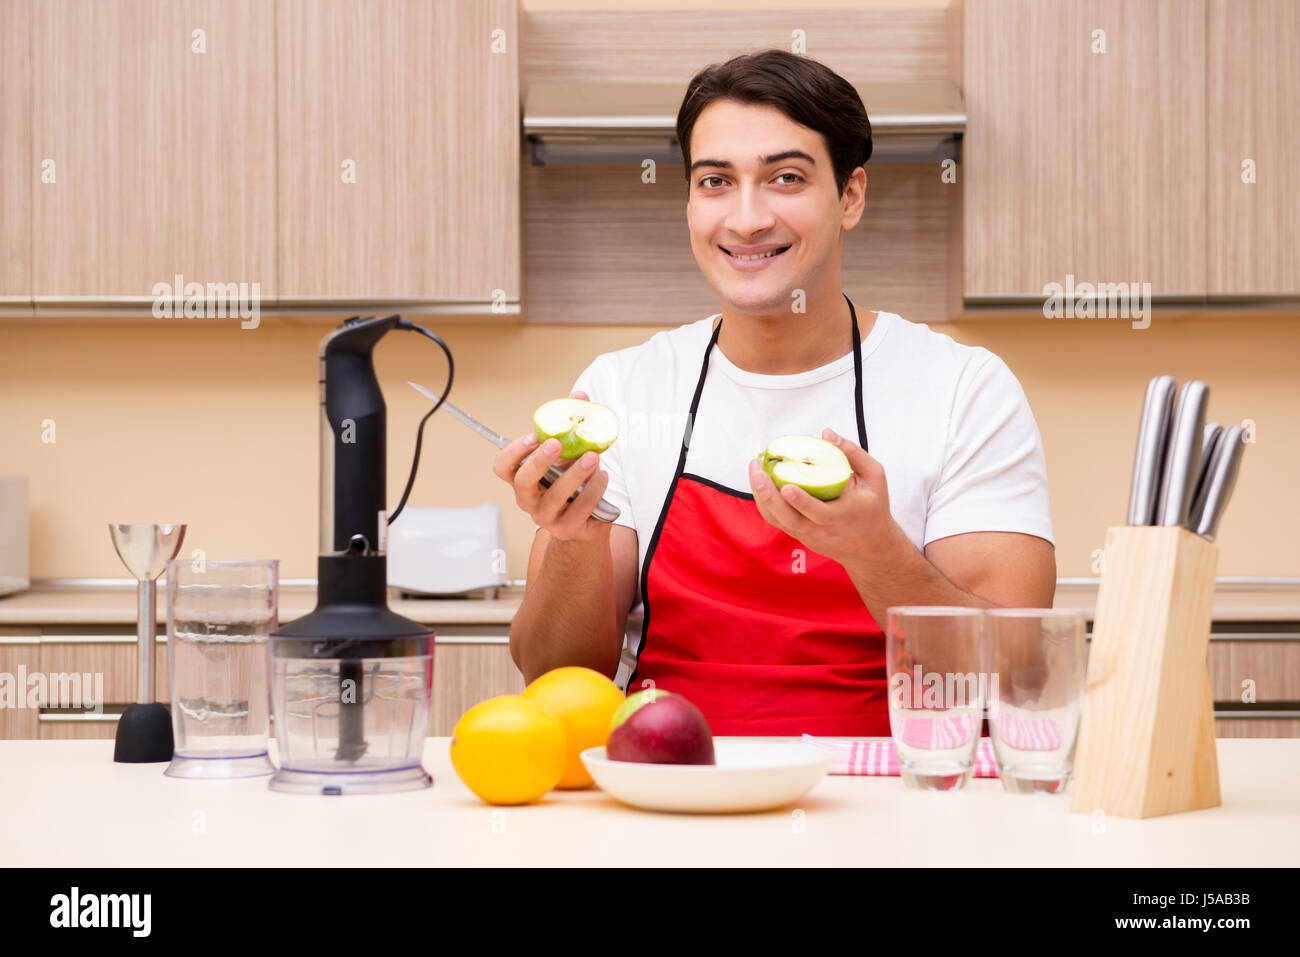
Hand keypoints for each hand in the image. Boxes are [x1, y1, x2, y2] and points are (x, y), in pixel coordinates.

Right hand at [492, 390, 610, 542]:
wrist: (587, 520)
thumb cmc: (573, 481)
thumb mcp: (570, 452)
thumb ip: (572, 425)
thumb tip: (580, 397)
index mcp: (522, 479)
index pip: (502, 467)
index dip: (514, 452)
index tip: (533, 437)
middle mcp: (528, 499)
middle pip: (524, 481)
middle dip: (539, 461)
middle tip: (557, 444)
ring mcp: (546, 517)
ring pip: (556, 496)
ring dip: (576, 474)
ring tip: (593, 458)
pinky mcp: (568, 529)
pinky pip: (580, 509)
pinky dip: (594, 490)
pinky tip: (603, 476)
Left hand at [747, 427, 904, 572]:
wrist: (869, 547)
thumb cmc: (873, 505)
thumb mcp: (875, 477)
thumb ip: (854, 453)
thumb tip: (826, 433)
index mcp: (843, 516)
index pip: (819, 513)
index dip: (801, 502)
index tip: (786, 487)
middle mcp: (822, 529)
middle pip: (790, 520)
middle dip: (770, 497)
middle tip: (759, 472)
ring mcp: (807, 535)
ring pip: (778, 520)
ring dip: (762, 496)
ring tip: (755, 469)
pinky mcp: (798, 535)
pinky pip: (777, 520)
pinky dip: (764, 501)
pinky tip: (760, 480)